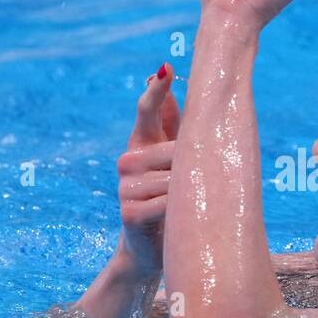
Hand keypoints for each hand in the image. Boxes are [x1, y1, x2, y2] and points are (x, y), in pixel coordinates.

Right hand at [115, 64, 179, 273]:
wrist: (153, 247)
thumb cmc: (170, 196)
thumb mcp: (173, 159)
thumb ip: (173, 123)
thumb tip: (171, 78)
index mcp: (140, 142)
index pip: (146, 110)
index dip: (157, 91)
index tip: (166, 70)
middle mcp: (127, 160)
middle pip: (176, 150)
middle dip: (192, 168)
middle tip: (192, 188)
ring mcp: (125, 187)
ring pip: (176, 180)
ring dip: (189, 194)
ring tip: (184, 207)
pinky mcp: (129, 213)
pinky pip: (168, 203)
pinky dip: (179, 212)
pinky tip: (175, 220)